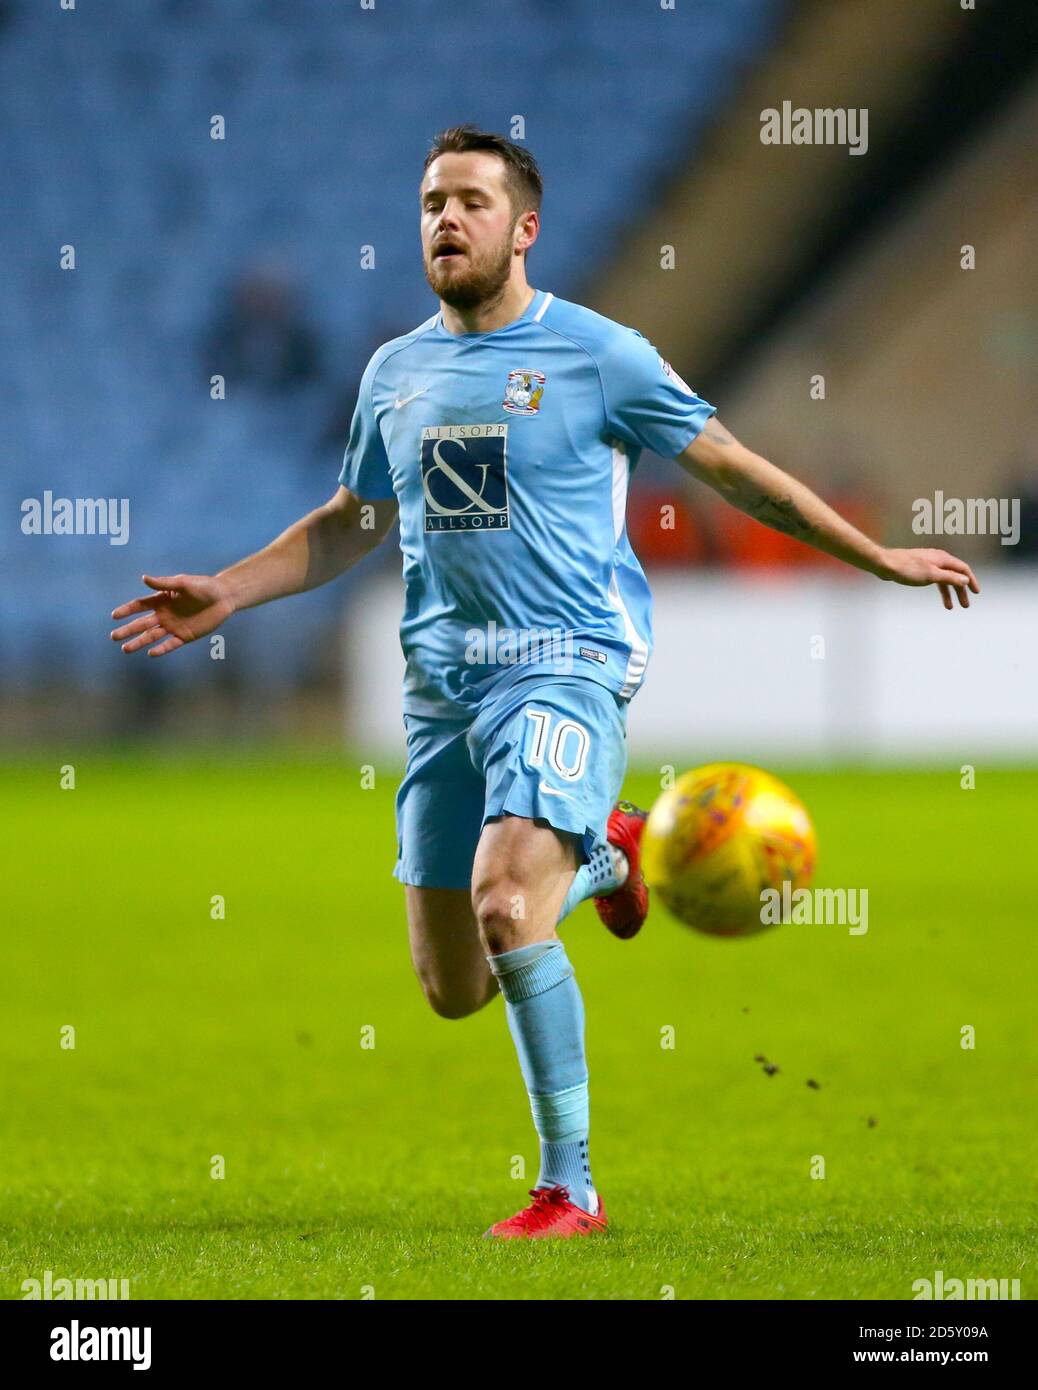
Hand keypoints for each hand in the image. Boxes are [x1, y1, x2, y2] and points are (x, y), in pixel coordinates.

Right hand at [111, 573, 235, 656]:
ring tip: (125, 649)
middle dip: (128, 630)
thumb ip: (164, 583)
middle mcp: (164, 614)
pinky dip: (161, 649)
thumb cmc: (204, 587)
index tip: (114, 616)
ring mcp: (174, 626)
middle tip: (114, 637)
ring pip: (152, 636)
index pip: (140, 606)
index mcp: (162, 600)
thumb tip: (143, 578)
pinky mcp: (185, 636)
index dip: (127, 610)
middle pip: (142, 624)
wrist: (224, 597)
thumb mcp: (183, 583)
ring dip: (139, 642)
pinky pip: (170, 644)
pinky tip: (151, 653)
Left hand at [876, 548, 979, 609]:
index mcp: (943, 558)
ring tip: (950, 607)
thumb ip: (949, 577)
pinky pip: (935, 580)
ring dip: (949, 593)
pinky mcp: (920, 569)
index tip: (976, 592)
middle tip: (965, 605)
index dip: (971, 580)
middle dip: (961, 590)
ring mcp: (929, 564)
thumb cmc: (907, 568)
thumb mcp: (931, 575)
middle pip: (955, 575)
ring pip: (944, 579)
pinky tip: (938, 597)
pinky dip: (939, 589)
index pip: (963, 569)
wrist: (885, 564)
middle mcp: (938, 559)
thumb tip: (965, 580)